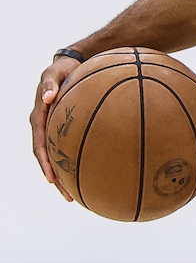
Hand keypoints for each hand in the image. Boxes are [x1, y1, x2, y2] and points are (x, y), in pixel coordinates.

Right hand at [30, 56, 81, 198]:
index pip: (39, 145)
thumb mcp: (54, 73)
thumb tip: (47, 98)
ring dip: (65, 177)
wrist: (71, 65)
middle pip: (47, 158)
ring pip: (57, 158)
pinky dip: (75, 162)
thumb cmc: (63, 69)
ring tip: (77, 196)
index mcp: (38, 117)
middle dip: (56, 178)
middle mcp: (44, 126)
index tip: (51, 179)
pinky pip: (68, 149)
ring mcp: (54, 129)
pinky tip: (89, 174)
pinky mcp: (65, 129)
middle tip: (68, 196)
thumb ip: (50, 84)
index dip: (44, 163)